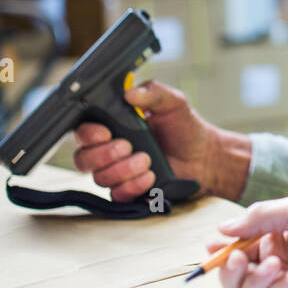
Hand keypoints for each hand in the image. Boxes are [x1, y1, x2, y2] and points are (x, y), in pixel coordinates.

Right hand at [72, 80, 250, 202]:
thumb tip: (130, 92)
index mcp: (114, 125)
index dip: (88, 134)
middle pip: (83, 158)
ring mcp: (118, 172)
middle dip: (104, 154)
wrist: (205, 156)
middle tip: (128, 147)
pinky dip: (132, 186)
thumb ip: (153, 92)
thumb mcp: (173, 103)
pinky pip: (117, 195)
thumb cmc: (185, 127)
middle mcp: (110, 149)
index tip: (105, 133)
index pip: (83, 130)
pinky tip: (150, 177)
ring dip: (123, 170)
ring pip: (100, 178)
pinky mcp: (128, 190)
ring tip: (147, 160)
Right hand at [210, 195, 287, 287]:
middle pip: (235, 276)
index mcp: (275, 236)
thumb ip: (260, 217)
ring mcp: (286, 285)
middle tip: (236, 260)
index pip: (238, 247)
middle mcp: (277, 262)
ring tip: (277, 265)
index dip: (222, 249)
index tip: (213, 246)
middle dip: (228, 270)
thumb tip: (223, 228)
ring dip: (254, 281)